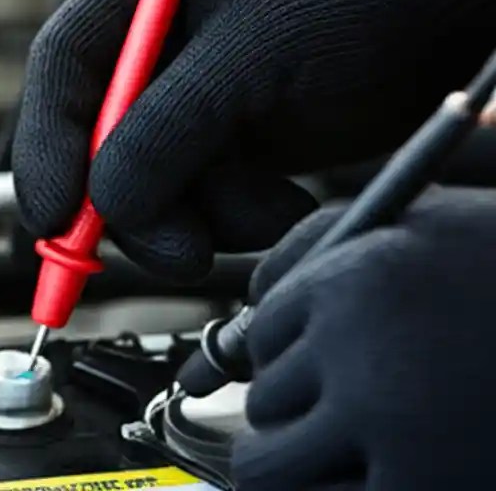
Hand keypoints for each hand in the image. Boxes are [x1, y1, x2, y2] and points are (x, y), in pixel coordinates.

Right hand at [12, 0, 495, 280]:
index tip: (55, 216)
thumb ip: (167, 128)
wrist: (456, 7)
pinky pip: (201, 196)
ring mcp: (192, 91)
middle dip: (132, 202)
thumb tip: (102, 203)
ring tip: (269, 207)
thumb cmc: (364, 0)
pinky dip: (237, 215)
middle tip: (175, 251)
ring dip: (201, 215)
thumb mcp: (253, 56)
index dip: (48, 143)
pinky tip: (285, 201)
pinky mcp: (227, 135)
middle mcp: (156, 39)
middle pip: (97, 136)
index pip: (62, 66)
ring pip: (150, 179)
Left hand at [232, 186, 495, 489]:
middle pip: (264, 396)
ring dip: (307, 466)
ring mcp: (392, 434)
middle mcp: (363, 353)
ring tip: (375, 454)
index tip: (349, 355)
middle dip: (304, 407)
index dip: (305, 344)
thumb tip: (253, 299)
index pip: (266, 325)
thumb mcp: (439, 226)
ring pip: (268, 466)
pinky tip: (398, 477)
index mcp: (363, 276)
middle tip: (366, 415)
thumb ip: (331, 244)